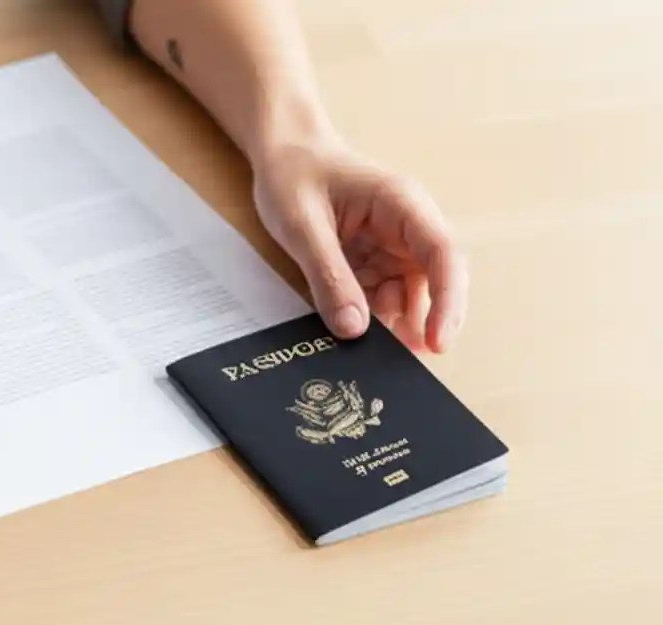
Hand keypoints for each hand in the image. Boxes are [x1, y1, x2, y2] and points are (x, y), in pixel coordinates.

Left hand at [251, 140, 467, 352]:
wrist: (282, 154)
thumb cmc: (294, 174)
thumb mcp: (301, 224)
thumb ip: (327, 274)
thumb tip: (353, 328)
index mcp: (401, 204)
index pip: (442, 255)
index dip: (448, 302)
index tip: (438, 342)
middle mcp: (407, 227)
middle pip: (434, 283)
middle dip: (421, 324)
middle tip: (401, 366)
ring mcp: (392, 246)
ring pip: (407, 297)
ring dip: (392, 325)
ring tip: (369, 356)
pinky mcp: (374, 261)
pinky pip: (380, 297)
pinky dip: (369, 318)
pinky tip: (354, 336)